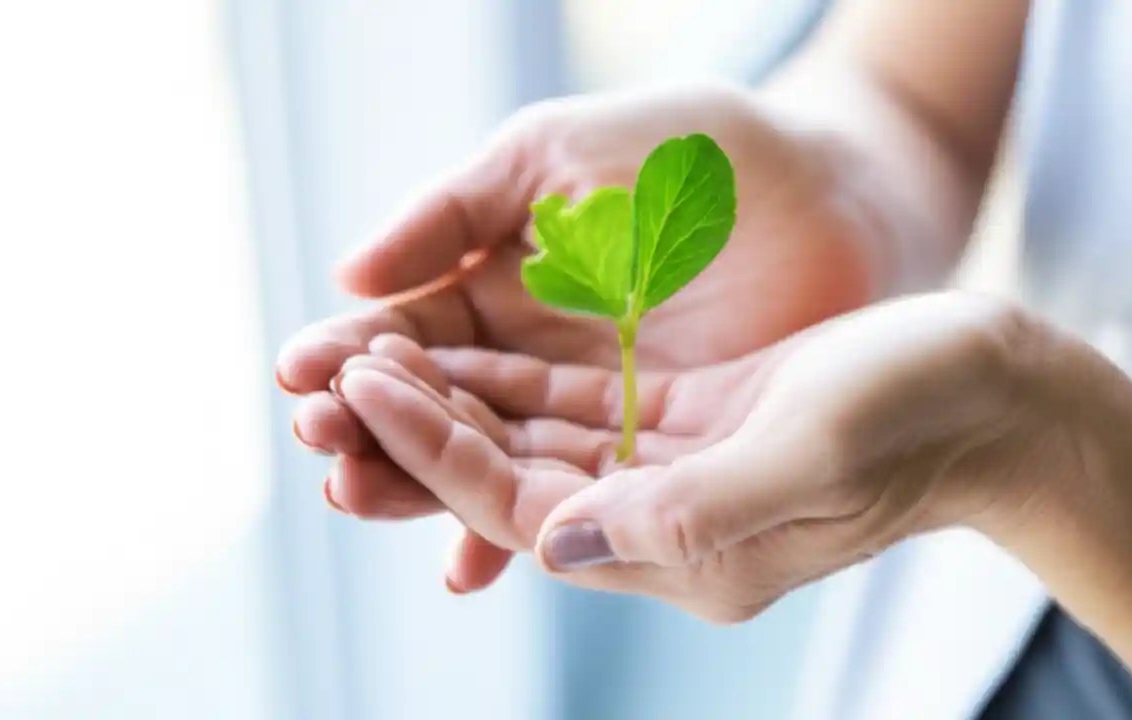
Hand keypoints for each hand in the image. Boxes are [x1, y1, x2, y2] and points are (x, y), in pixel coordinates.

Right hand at [277, 86, 886, 587]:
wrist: (832, 191)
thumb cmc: (695, 149)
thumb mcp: (556, 156)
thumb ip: (456, 211)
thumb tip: (349, 272)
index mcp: (499, 279)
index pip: (408, 329)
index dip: (351, 352)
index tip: (298, 374)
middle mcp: (531, 352)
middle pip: (432, 404)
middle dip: (370, 426)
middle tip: (321, 445)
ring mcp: (588, 406)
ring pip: (489, 456)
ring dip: (421, 482)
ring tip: (361, 494)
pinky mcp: (647, 447)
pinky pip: (573, 494)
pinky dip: (519, 526)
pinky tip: (469, 557)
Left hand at [335, 292, 1058, 619]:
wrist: (993, 401)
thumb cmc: (916, 419)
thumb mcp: (805, 456)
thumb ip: (683, 512)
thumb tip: (553, 539)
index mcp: (679, 552)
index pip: (522, 506)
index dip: (438, 447)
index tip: (372, 381)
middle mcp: (663, 526)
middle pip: (511, 479)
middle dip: (424, 427)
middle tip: (341, 364)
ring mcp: (672, 476)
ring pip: (536, 442)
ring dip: (459, 398)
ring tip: (379, 348)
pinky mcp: (689, 427)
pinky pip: (580, 409)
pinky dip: (518, 380)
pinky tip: (463, 344)